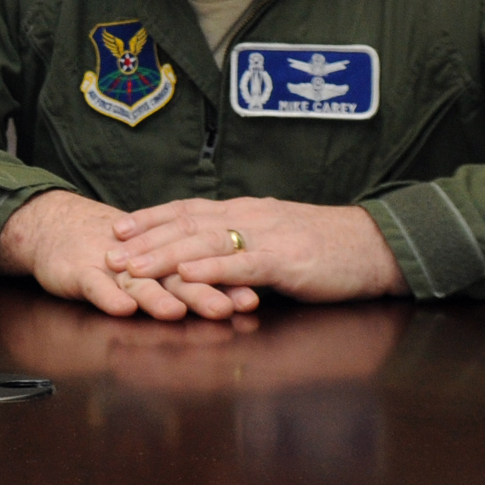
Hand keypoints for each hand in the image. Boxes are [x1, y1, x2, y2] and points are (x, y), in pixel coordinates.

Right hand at [0, 189, 259, 320]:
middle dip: (201, 291)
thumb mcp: (150, 264)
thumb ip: (186, 278)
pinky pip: (95, 286)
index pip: (200, 268)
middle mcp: (142, 262)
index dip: (225, 282)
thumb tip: (238, 291)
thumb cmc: (112, 253)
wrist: (56, 228)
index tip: (252, 298)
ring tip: (175, 312)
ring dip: (157, 296)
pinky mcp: (79, 272)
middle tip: (227, 308)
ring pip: (138, 282)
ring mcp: (110, 267)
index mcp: (163, 257)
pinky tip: (121, 308)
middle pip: (175, 275)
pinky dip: (108, 296)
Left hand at [109, 197, 408, 303]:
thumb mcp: (279, 240)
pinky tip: (187, 275)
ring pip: (205, 241)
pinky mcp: (286, 260)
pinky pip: (241, 263)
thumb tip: (212, 257)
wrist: (377, 246)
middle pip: (186, 223)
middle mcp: (250, 216)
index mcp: (247, 211)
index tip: (117, 226)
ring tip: (132, 264)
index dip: (151, 217)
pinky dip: (211, 268)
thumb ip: (245, 246)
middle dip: (144, 237)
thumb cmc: (329, 247)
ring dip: (164, 253)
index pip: (189, 209)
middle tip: (107, 249)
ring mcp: (267, 237)